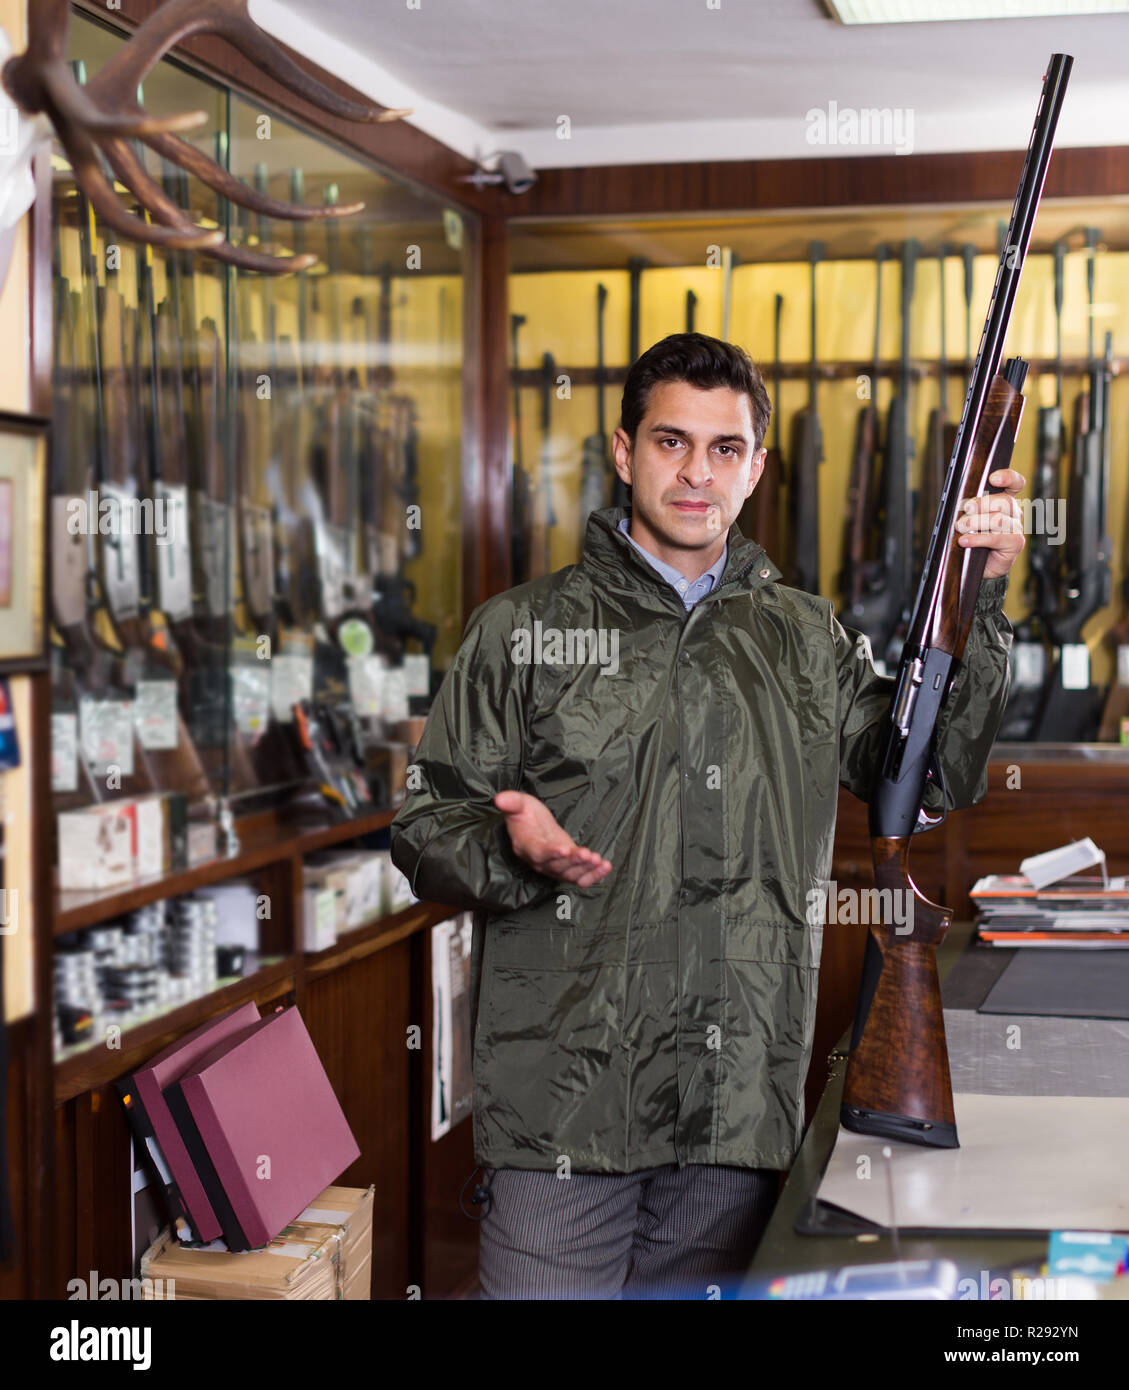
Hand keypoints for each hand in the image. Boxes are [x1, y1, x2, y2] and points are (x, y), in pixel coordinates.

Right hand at [494, 790, 611, 887]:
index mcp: (528, 846)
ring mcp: (554, 866)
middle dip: (574, 862)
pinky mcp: (567, 867)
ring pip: (570, 874)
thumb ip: (511, 802)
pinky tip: (606, 867)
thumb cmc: (525, 814)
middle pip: (557, 866)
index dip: (551, 853)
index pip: (539, 853)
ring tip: (599, 861)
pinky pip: (580, 877)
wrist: (532, 826)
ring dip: (586, 869)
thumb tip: (499, 798)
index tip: (564, 849)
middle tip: (588, 854)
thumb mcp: (519, 804)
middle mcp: (540, 861)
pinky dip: (594, 875)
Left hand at [955, 467, 1024, 579]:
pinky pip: (996, 537)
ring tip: (960, 528)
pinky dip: (977, 538)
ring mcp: (1016, 528)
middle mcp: (1014, 513)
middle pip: (1004, 501)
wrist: (977, 566)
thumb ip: (969, 509)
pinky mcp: (1015, 543)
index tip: (993, 478)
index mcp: (1004, 501)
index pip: (1015, 483)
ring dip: (976, 522)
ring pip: (998, 519)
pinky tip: (964, 541)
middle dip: (982, 504)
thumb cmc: (972, 539)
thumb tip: (959, 502)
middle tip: (965, 510)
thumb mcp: (968, 520)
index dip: (1008, 477)